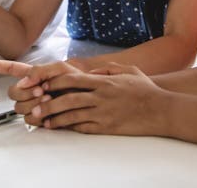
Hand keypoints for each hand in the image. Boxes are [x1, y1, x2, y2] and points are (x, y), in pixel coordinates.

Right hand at [0, 60, 83, 124]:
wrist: (89, 96)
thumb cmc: (77, 79)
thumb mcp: (60, 68)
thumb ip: (40, 70)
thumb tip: (24, 81)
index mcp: (32, 75)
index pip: (9, 69)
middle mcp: (30, 90)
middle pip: (12, 93)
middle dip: (25, 92)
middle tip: (41, 90)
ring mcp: (34, 104)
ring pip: (19, 108)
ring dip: (32, 103)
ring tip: (49, 99)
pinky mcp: (41, 118)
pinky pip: (30, 120)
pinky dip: (39, 115)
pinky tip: (49, 111)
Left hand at [28, 62, 165, 134]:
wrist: (161, 110)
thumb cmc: (145, 89)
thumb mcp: (127, 70)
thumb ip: (107, 69)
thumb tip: (90, 71)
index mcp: (103, 81)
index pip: (72, 79)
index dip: (54, 82)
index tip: (43, 86)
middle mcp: (101, 97)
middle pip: (67, 99)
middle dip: (48, 103)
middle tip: (35, 107)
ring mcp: (103, 113)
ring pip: (72, 116)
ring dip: (55, 119)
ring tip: (43, 121)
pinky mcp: (107, 127)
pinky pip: (84, 128)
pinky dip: (70, 128)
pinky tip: (61, 128)